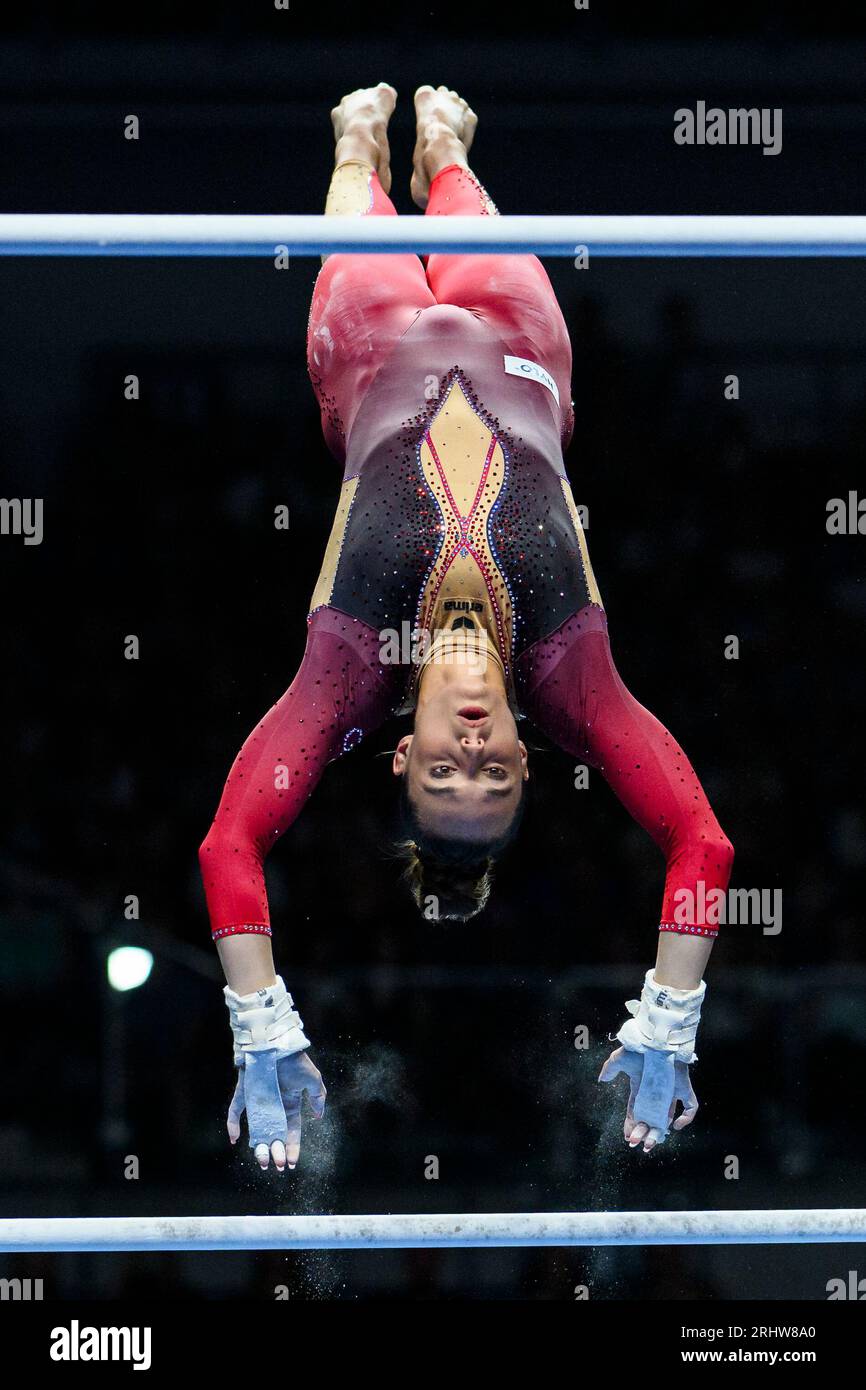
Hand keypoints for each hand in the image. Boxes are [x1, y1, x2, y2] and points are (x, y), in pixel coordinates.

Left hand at [227, 1048, 326, 1170]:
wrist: (278, 1042)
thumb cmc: (296, 1061)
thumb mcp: (313, 1080)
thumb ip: (318, 1097)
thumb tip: (318, 1116)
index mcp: (290, 1104)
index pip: (291, 1131)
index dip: (292, 1147)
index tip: (291, 1163)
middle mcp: (273, 1106)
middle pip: (274, 1135)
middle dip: (276, 1151)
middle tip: (277, 1165)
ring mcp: (258, 1101)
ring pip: (256, 1129)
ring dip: (258, 1146)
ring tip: (262, 1161)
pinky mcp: (244, 1094)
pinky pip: (235, 1111)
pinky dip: (232, 1124)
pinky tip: (234, 1138)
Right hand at [598, 1045, 697, 1152]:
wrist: (656, 1038)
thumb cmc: (638, 1048)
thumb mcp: (619, 1059)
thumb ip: (610, 1069)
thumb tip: (601, 1080)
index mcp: (641, 1089)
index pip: (636, 1112)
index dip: (632, 1125)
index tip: (628, 1138)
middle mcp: (656, 1094)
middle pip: (650, 1120)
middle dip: (643, 1133)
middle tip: (638, 1144)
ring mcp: (670, 1092)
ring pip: (668, 1118)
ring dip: (659, 1132)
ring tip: (650, 1142)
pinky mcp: (683, 1088)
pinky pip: (690, 1107)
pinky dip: (686, 1118)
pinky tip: (675, 1125)